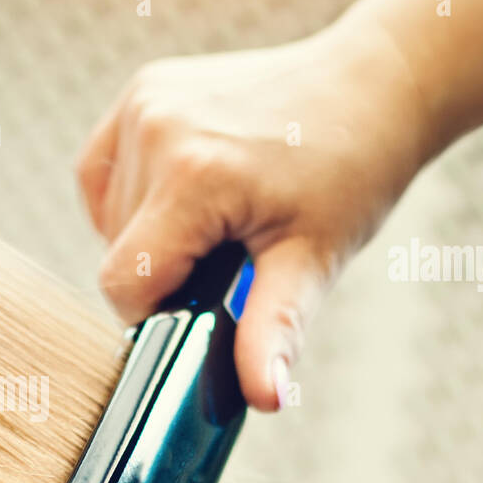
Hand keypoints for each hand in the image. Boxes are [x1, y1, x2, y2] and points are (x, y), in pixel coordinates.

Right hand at [76, 23, 431, 410]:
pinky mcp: (143, 90)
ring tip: (218, 215)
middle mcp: (157, 128)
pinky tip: (185, 194)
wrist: (376, 84)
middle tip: (231, 250)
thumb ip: (273, 332)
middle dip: (165, 269)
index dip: (160, 311)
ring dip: (150, 233)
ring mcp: (145, 102)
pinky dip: (134, 197)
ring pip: (109, 216)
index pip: (124, 284)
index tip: (209, 300)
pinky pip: (106, 171)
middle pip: (117, 252)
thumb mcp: (314, 260)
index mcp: (193, 176)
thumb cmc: (354, 171)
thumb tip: (263, 398)